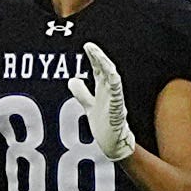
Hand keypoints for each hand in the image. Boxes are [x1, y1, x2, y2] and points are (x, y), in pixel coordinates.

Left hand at [68, 43, 136, 161]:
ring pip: (113, 80)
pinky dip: (114, 85)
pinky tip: (111, 75)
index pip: (100, 70)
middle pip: (106, 71)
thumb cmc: (106, 125)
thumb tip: (72, 79)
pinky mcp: (118, 111)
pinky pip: (118, 95)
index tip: (88, 46)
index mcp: (104, 91)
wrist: (115, 144)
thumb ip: (82, 93)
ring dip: (106, 68)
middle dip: (99, 58)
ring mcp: (115, 101)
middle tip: (90, 47)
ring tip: (99, 57)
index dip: (94, 58)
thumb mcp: (89, 106)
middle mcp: (111, 93)